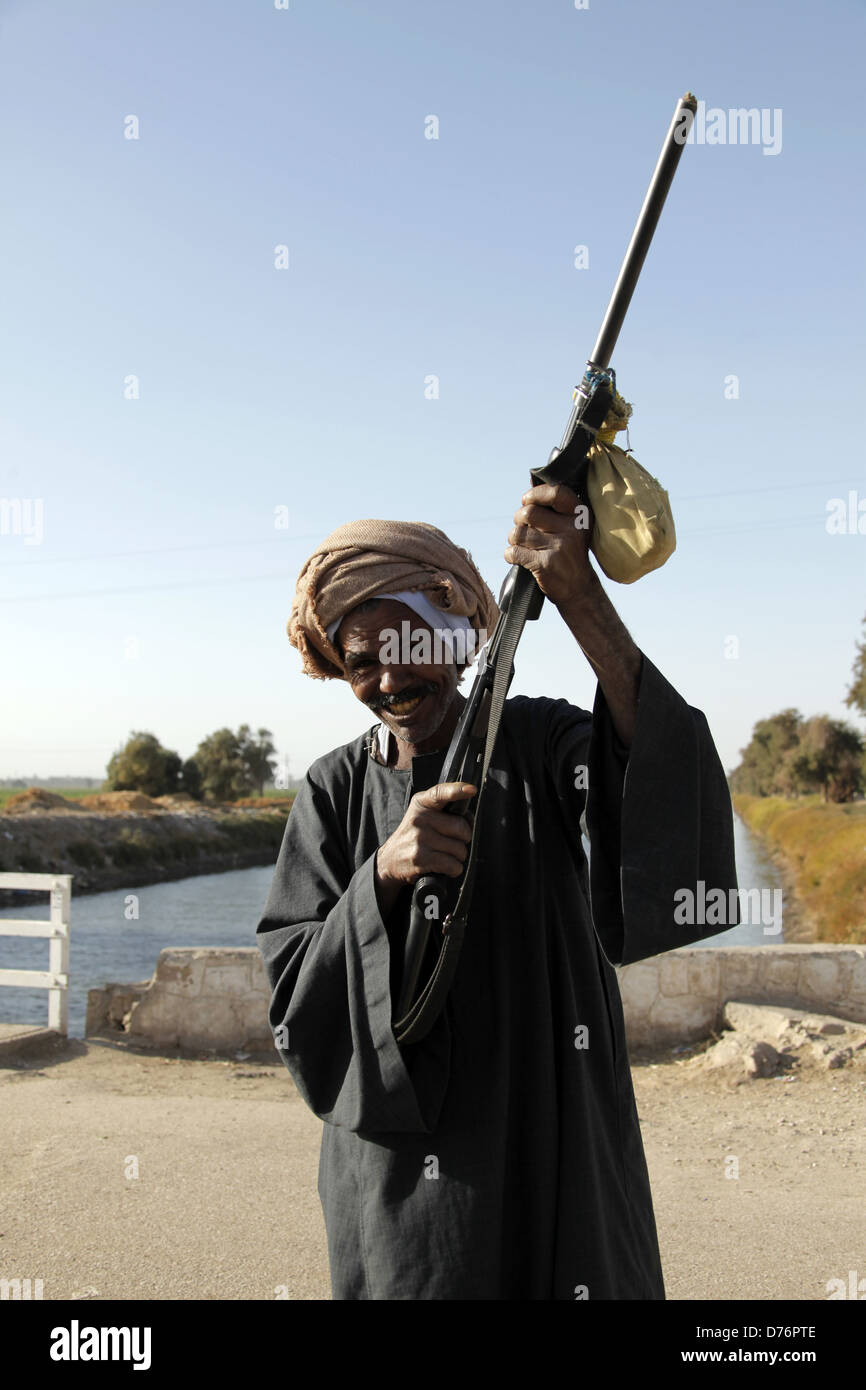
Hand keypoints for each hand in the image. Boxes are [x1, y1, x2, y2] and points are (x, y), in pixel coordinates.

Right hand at [374, 782, 476, 915]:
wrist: (390, 860)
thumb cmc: (416, 835)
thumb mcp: (424, 816)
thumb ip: (446, 812)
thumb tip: (469, 820)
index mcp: (422, 804)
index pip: (440, 793)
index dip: (457, 790)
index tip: (471, 789)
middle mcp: (419, 819)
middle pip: (461, 828)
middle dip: (464, 838)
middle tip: (453, 841)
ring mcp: (419, 839)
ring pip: (459, 849)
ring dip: (458, 856)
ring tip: (445, 854)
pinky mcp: (420, 859)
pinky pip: (453, 865)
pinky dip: (454, 869)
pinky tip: (445, 867)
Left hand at [504, 483, 595, 608]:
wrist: (579, 589)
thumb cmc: (570, 553)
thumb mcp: (573, 528)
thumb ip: (556, 509)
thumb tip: (530, 484)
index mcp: (580, 515)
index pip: (556, 492)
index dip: (535, 494)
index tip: (526, 501)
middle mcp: (572, 529)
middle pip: (529, 512)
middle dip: (518, 519)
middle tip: (522, 528)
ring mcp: (559, 547)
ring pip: (518, 533)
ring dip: (513, 539)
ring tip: (521, 545)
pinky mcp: (545, 564)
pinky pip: (513, 552)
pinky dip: (510, 555)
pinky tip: (517, 558)